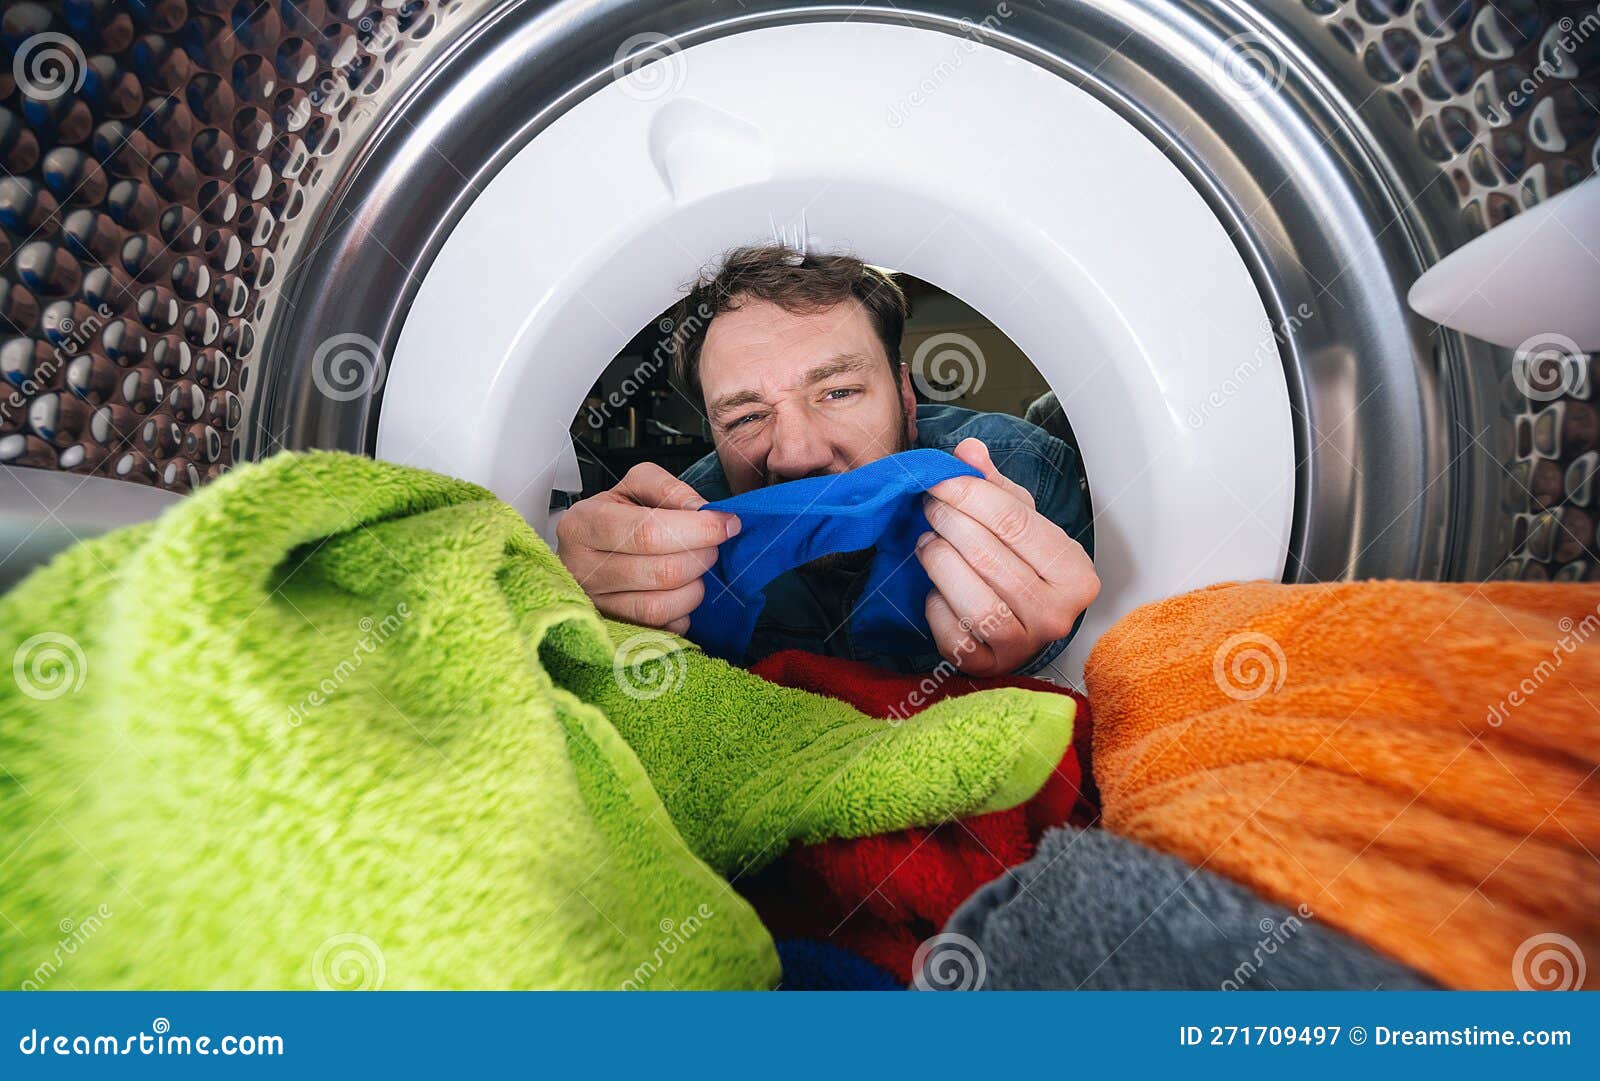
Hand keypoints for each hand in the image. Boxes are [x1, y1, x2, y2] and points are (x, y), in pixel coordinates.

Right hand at [555, 462, 739, 635]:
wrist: (587, 551)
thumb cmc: (615, 517)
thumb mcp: (635, 486)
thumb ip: (669, 489)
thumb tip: (702, 511)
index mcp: (585, 524)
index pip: (650, 532)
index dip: (698, 530)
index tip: (727, 524)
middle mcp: (584, 568)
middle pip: (662, 572)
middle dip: (702, 557)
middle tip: (711, 545)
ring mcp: (596, 604)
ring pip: (661, 607)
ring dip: (695, 588)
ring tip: (695, 568)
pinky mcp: (612, 629)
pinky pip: (662, 629)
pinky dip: (682, 612)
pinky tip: (679, 592)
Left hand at [915, 438, 1098, 675]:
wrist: (1019, 625)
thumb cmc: (1022, 568)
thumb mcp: (1020, 523)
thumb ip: (994, 486)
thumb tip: (968, 451)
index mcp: (1076, 574)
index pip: (1016, 521)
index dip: (970, 495)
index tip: (941, 480)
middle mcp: (1058, 614)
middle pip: (990, 557)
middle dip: (949, 523)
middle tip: (929, 506)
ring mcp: (1024, 645)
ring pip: (974, 600)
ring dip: (939, 562)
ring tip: (927, 542)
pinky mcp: (989, 667)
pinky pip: (954, 635)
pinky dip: (937, 608)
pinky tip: (936, 590)